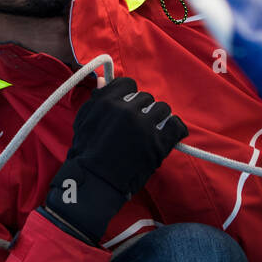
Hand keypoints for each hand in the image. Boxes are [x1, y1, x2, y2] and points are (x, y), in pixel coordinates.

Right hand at [40, 76, 186, 244]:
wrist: (95, 182)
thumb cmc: (85, 153)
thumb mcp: (84, 121)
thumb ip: (96, 99)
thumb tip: (102, 79)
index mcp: (107, 101)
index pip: (128, 84)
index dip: (129, 97)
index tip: (128, 109)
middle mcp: (127, 109)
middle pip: (146, 98)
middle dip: (142, 110)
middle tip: (136, 127)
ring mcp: (145, 125)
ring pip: (162, 109)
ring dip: (158, 119)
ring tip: (151, 133)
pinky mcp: (159, 142)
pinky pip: (177, 126)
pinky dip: (175, 130)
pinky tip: (169, 137)